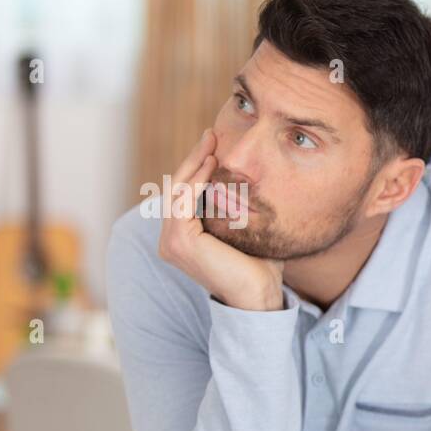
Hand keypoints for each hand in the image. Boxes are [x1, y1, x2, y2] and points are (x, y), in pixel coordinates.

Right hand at [158, 128, 284, 310]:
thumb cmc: (258, 267)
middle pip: (179, 188)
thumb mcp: (246, 231)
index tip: (215, 145)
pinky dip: (197, 179)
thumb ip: (240, 210)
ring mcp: (171, 241)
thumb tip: (254, 183)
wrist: (259, 296)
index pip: (186, 194)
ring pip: (179, 190)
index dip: (198, 167)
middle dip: (195, 158)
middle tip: (211, 134)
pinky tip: (212, 163)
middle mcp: (171, 239)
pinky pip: (184, 201)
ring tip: (212, 142)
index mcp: (183, 237)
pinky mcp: (179, 241)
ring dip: (195, 163)